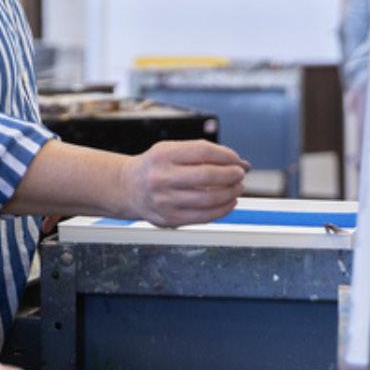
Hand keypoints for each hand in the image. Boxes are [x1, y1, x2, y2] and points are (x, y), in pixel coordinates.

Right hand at [121, 139, 247, 227]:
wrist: (127, 188)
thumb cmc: (155, 167)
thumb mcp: (171, 150)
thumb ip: (203, 153)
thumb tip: (241, 163)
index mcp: (163, 155)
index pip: (203, 152)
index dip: (226, 156)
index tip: (237, 160)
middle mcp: (161, 177)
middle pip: (207, 176)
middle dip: (231, 175)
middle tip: (240, 174)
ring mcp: (164, 201)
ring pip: (209, 199)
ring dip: (230, 193)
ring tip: (237, 188)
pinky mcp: (169, 219)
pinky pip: (203, 217)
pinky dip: (222, 209)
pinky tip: (229, 202)